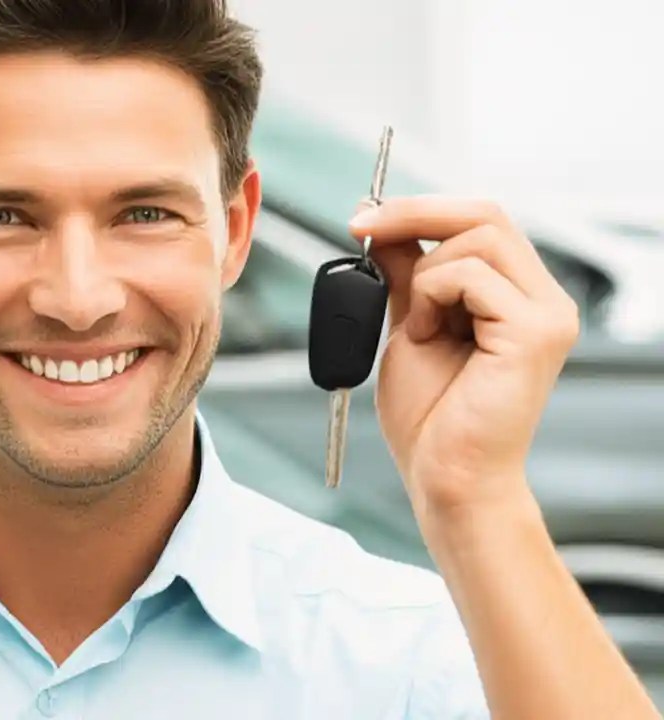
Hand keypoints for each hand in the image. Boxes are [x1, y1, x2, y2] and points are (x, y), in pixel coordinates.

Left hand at [348, 196, 579, 521]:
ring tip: (419, 327)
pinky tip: (429, 337)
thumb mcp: (409, 324)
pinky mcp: (535, 332)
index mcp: (518, 294)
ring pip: (477, 238)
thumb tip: (381, 224)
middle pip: (485, 213)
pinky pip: (471, 276)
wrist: (444, 476)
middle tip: (359, 228)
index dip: (420, 208)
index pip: (481, 218)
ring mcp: (547, 313)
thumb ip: (406, 274)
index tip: (362, 218)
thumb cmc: (431, 415)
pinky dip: (433, 298)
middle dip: (413, 214)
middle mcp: (544, 298)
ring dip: (425, 276)